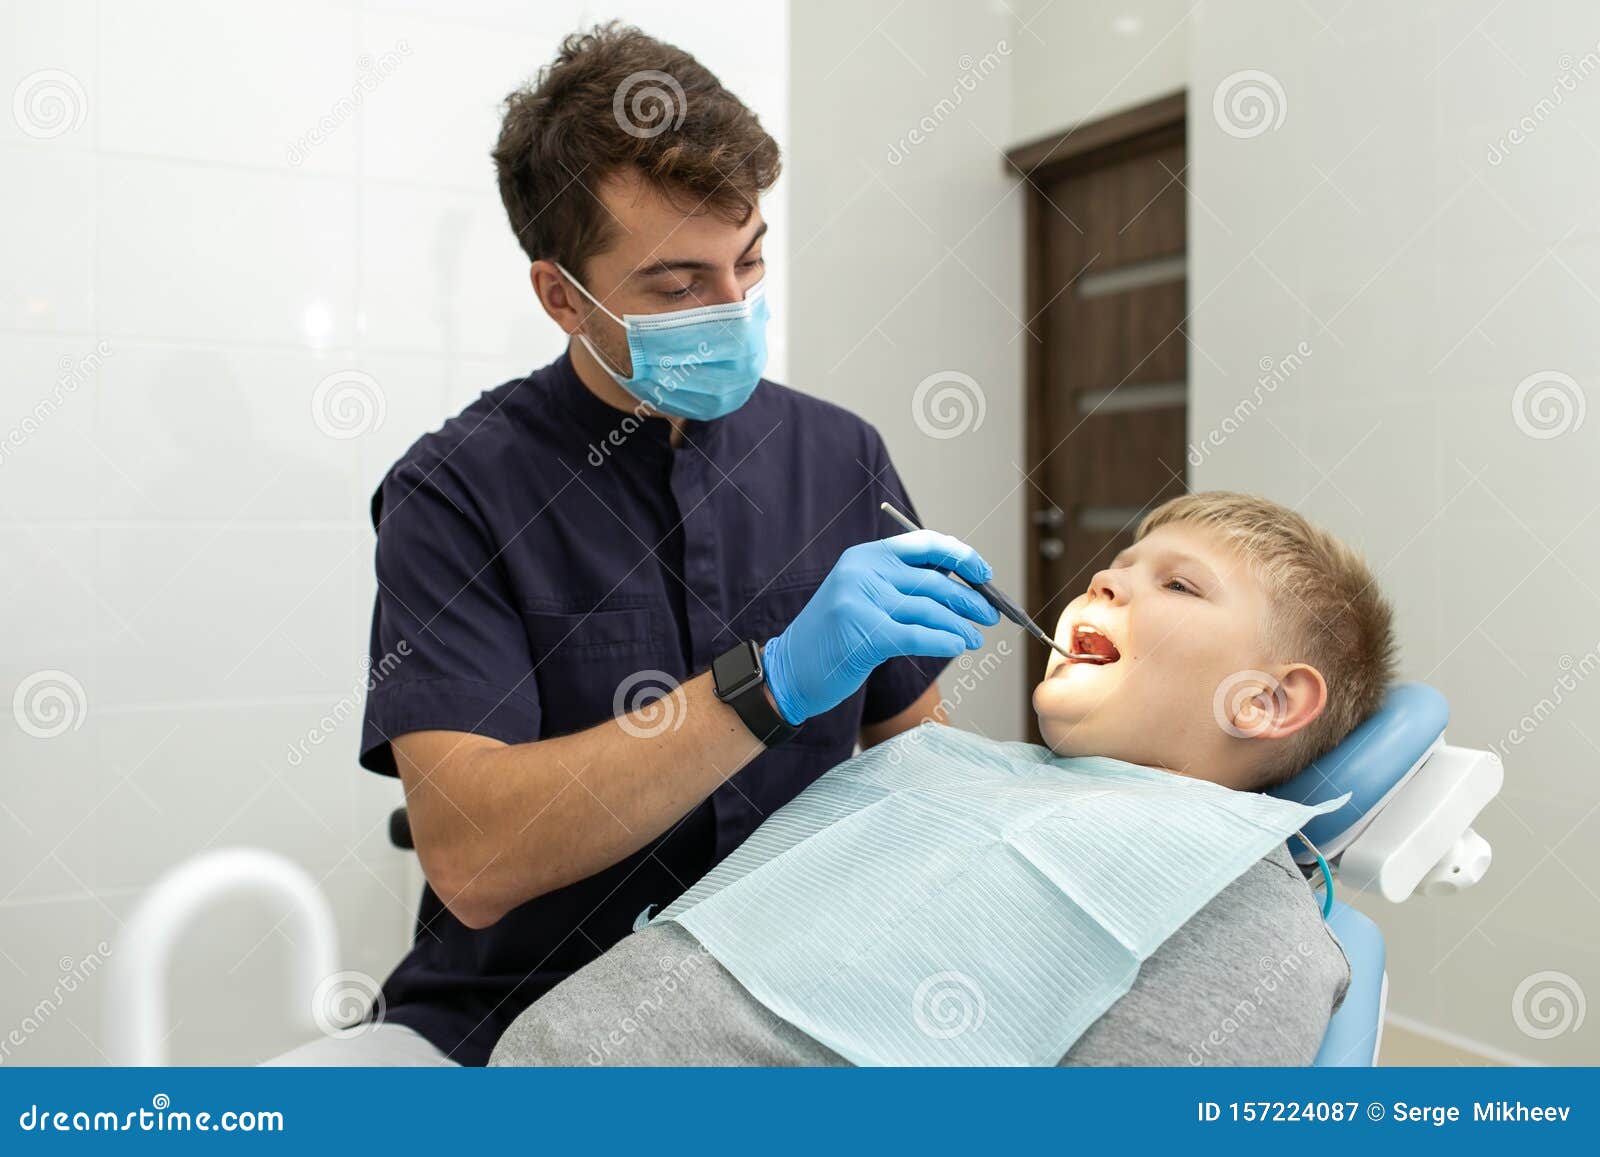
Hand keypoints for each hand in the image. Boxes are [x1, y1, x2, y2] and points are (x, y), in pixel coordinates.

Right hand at [762, 531, 1000, 724]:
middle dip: (969, 598)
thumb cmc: (834, 638)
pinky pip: (918, 635)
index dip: (961, 557)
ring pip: (930, 610)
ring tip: (974, 638)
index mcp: (864, 556)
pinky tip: (957, 647)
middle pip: (933, 581)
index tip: (984, 574)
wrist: (789, 671)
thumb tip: (961, 583)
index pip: (925, 544)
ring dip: (961, 625)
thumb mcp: (863, 597)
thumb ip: (900, 584)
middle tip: (990, 614)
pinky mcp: (864, 634)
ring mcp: (861, 601)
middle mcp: (862, 572)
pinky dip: (944, 641)